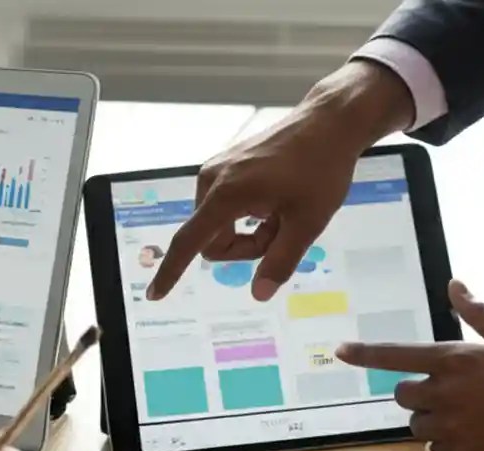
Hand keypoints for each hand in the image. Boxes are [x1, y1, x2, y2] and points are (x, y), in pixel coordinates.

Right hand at [147, 60, 413, 302]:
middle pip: (212, 240)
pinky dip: (249, 214)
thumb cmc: (321, 170)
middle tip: (284, 231)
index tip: (154, 295)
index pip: (189, 242)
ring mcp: (217, 168)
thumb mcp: (308, 222)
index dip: (172, 271)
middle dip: (246, 248)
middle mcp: (211, 180)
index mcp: (227, 194)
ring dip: (250, 232)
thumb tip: (258, 295)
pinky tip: (277, 199)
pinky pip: (227, 206)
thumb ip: (281, 260)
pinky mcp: (226, 163)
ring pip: (221, 225)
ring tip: (284, 211)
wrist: (328, 122)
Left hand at [336, 280, 483, 450]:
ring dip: (433, 420)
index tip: (340, 351)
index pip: (397, 355)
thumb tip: (455, 286)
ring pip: (416, 424)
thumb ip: (479, 315)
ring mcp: (452, 426)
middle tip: (455, 394)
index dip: (365, 353)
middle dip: (421, 393)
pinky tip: (480, 439)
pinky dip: (449, 446)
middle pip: (403, 394)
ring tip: (474, 417)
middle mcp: (447, 392)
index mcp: (457, 359)